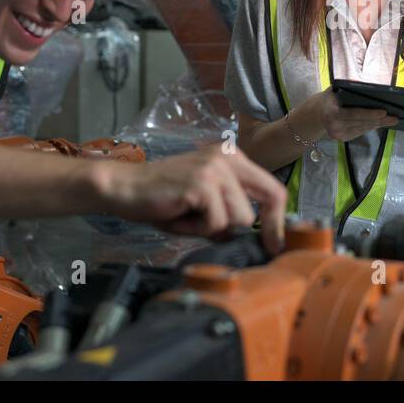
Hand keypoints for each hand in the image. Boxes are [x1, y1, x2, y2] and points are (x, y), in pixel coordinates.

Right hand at [101, 145, 286, 253]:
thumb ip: (232, 211)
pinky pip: (217, 223)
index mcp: (233, 158)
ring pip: (242, 217)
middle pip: (270, 199)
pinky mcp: (202, 184)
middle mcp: (229, 157)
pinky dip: (198, 229)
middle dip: (263, 228)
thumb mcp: (205, 203)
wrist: (124, 188)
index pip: (273, 188)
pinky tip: (179, 217)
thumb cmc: (162, 199)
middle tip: (250, 245)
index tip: (276, 244)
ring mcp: (216, 169)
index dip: (279, 219)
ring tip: (190, 219)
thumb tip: (261, 238)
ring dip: (216, 228)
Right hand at [303, 89, 397, 142]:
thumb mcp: (334, 90)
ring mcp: (338, 135)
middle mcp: (334, 127)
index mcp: (331, 113)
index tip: (384, 112)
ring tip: (391, 120)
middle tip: (394, 118)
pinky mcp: (342, 139)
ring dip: (377, 124)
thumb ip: (346, 88)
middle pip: (361, 123)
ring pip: (362, 129)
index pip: (354, 114)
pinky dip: (370, 127)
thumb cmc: (328, 99)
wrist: (315, 114)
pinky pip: (359, 132)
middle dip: (379, 120)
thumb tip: (361, 84)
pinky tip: (379, 123)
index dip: (370, 114)